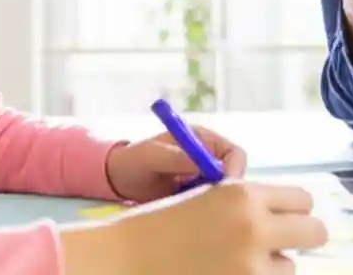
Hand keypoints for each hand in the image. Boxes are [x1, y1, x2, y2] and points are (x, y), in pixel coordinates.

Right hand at [62, 182, 327, 274]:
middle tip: (276, 242)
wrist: (124, 259)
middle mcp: (254, 227)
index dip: (292, 209)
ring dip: (271, 265)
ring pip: (290, 266)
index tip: (280, 217)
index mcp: (243, 194)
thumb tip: (289, 215)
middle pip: (315, 231)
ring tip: (235, 262)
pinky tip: (227, 273)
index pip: (302, 199)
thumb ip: (247, 204)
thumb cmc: (160, 226)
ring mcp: (251, 266)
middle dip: (300, 236)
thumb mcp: (208, 200)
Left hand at [105, 126, 247, 202]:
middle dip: (225, 191)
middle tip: (209, 205)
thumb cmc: (134, 159)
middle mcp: (208, 158)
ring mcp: (202, 178)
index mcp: (203, 140)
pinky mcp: (195, 195)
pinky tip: (187, 213)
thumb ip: (175, 157)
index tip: (224, 189)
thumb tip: (201, 164)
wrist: (118, 178)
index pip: (234, 153)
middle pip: (234, 176)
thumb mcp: (151, 155)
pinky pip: (209, 205)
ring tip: (191, 207)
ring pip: (223, 193)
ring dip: (213, 202)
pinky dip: (203, 210)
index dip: (234, 170)